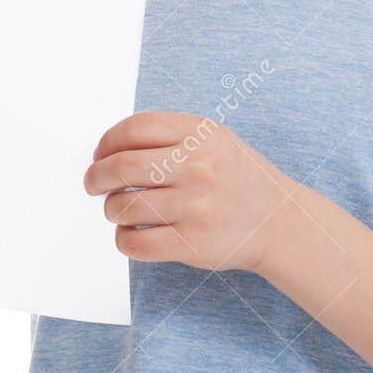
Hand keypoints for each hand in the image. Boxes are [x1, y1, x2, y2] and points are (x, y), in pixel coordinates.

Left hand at [83, 111, 300, 273]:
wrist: (279, 221)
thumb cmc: (236, 177)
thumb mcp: (212, 140)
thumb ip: (166, 136)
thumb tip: (106, 149)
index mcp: (200, 135)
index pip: (134, 129)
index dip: (107, 142)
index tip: (100, 154)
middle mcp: (197, 168)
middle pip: (121, 167)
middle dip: (96, 177)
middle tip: (93, 184)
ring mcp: (195, 207)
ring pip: (123, 208)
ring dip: (111, 210)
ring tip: (119, 210)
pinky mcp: (192, 244)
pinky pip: (135, 243)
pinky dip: (123, 239)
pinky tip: (132, 233)